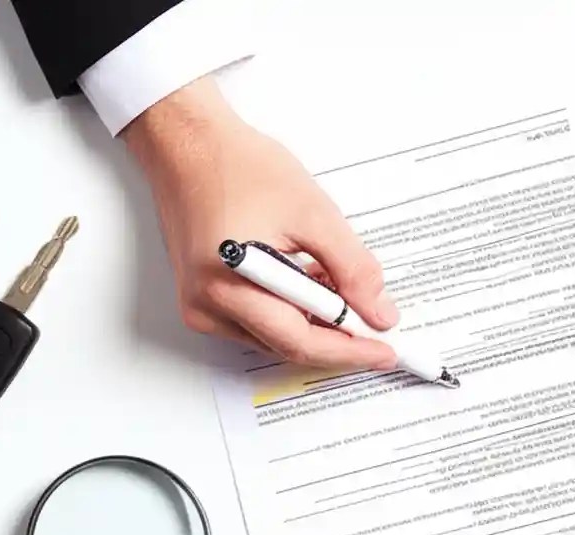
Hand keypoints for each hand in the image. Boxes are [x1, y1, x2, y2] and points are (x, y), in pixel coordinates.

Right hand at [123, 77, 398, 369]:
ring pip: (273, 337)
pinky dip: (290, 311)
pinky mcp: (201, 298)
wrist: (189, 145)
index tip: (385, 350)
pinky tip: (310, 285)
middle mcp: (207, 307)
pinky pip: (255, 322)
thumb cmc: (237, 167)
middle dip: (336, 338)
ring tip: (341, 288)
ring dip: (313, 323)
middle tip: (376, 324)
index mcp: (229, 286)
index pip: (300, 341)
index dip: (348, 350)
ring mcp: (200, 306)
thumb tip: (379, 313)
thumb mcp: (313, 214)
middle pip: (287, 345)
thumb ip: (352, 268)